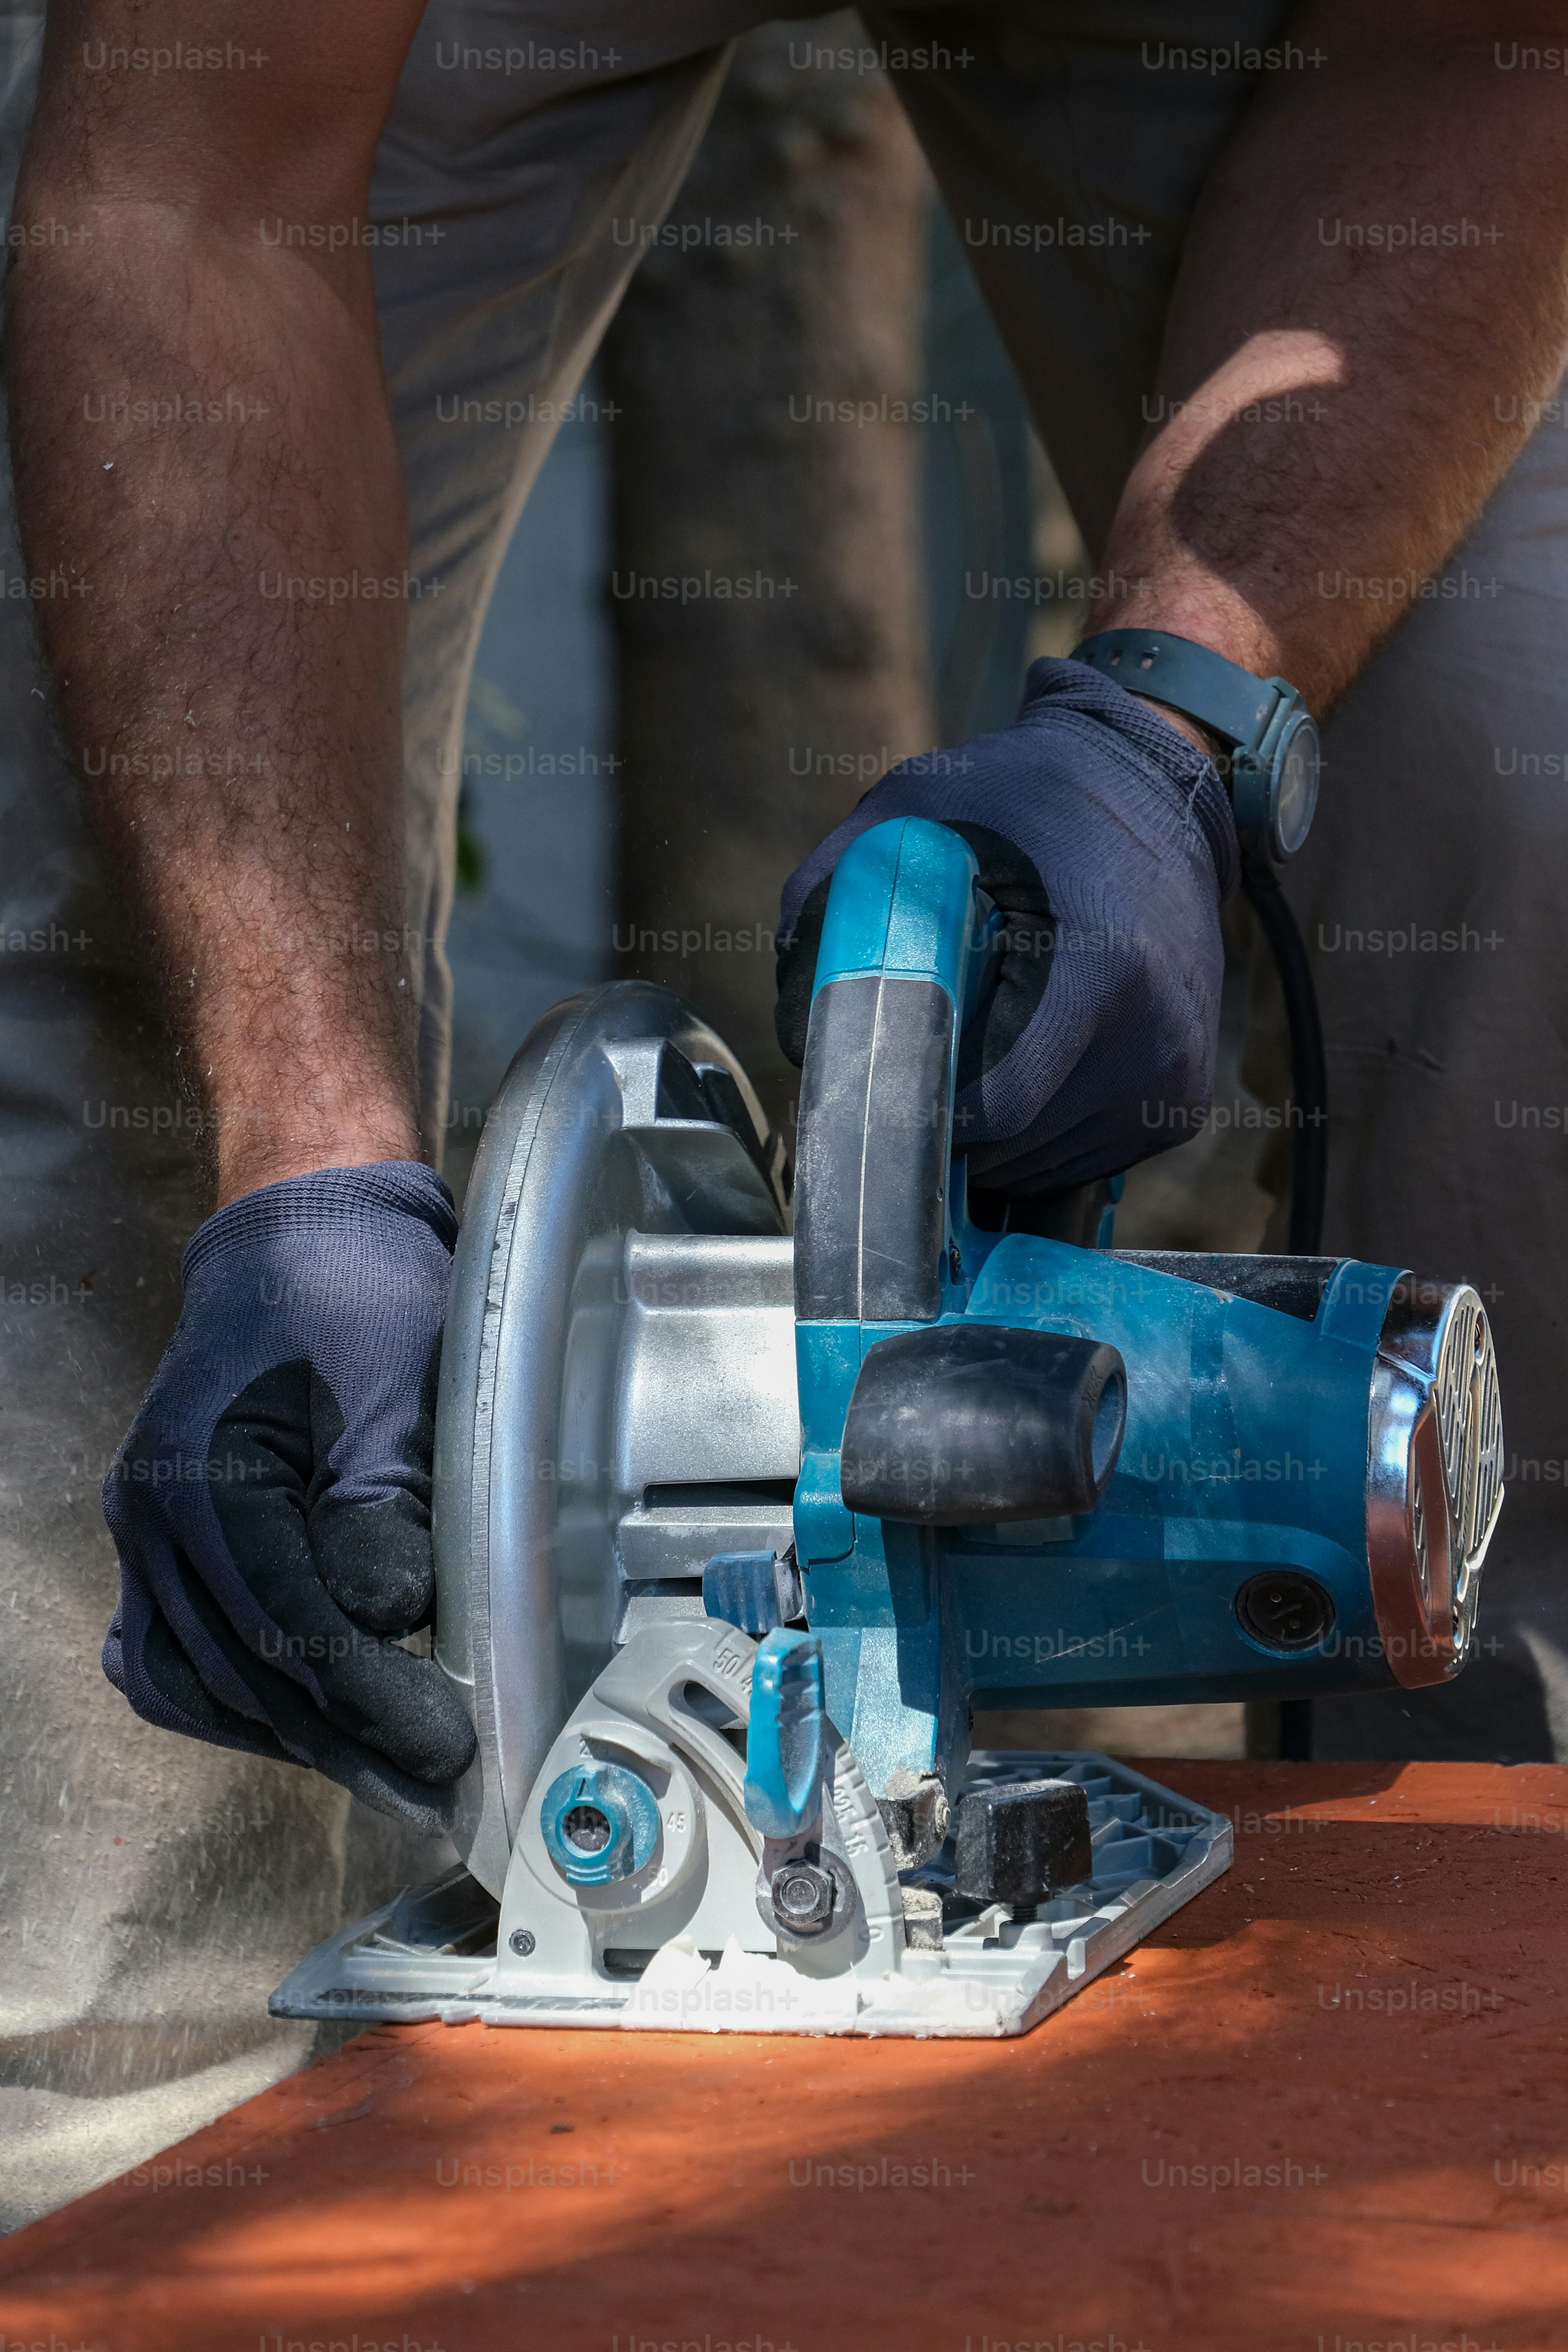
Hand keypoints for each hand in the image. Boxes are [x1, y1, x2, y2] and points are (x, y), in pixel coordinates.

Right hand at [102, 1162, 475, 1833]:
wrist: (306, 1233)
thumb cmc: (360, 1296)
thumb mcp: (400, 1389)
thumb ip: (385, 1508)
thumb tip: (387, 1620)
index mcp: (206, 1473)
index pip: (292, 1625)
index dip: (374, 1700)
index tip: (447, 1746)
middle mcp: (155, 1512)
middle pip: (244, 1668)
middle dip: (345, 1737)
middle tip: (430, 1782)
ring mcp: (148, 1530)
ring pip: (193, 1678)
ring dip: (286, 1734)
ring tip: (375, 1767)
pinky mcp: (165, 1538)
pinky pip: (171, 1649)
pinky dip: (231, 1699)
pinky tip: (293, 1723)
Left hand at [776, 657, 1238, 1193]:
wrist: (1153, 785)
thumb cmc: (1021, 798)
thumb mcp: (912, 813)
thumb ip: (836, 903)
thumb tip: (800, 1031)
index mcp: (1098, 972)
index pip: (994, 1109)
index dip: (923, 1111)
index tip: (883, 1086)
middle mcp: (1154, 1037)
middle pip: (1013, 1150)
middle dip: (948, 1124)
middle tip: (917, 1059)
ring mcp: (1174, 1076)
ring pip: (1043, 1167)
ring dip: (990, 1136)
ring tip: (978, 1049)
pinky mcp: (1182, 1100)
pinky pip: (1082, 1157)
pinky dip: (1036, 1132)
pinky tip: (1027, 1060)